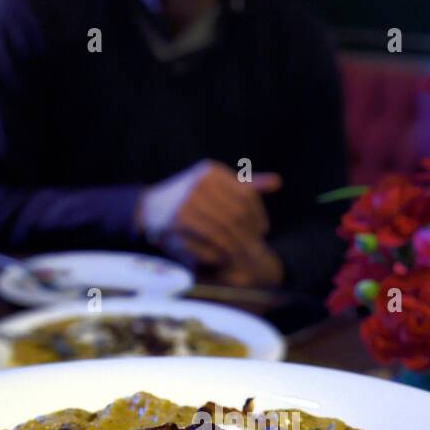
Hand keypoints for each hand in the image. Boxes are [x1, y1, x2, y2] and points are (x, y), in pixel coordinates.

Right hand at [136, 161, 281, 273]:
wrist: (151, 208)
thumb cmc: (190, 198)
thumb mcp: (216, 186)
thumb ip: (246, 186)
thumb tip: (278, 183)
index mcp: (212, 171)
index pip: (246, 194)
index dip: (258, 214)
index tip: (263, 230)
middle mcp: (200, 183)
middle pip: (237, 213)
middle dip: (249, 234)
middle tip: (257, 249)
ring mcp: (189, 200)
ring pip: (225, 228)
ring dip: (237, 246)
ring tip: (245, 257)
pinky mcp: (180, 220)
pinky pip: (210, 239)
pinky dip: (221, 250)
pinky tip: (226, 257)